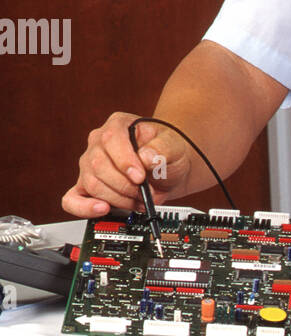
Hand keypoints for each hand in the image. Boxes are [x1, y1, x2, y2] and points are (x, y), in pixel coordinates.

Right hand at [62, 113, 194, 217]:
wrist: (169, 169)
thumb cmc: (167, 153)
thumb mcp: (174, 146)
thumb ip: (163, 149)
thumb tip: (146, 157)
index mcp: (118, 126)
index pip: (111, 139)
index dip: (124, 161)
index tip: (140, 177)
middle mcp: (99, 144)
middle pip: (98, 166)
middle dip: (126, 185)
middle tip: (145, 192)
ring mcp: (90, 166)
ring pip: (92, 184)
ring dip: (119, 198)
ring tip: (138, 200)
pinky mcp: (86, 187)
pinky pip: (72, 199)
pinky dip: (84, 208)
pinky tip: (103, 208)